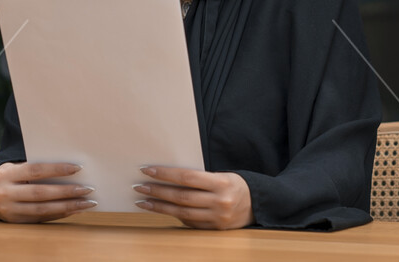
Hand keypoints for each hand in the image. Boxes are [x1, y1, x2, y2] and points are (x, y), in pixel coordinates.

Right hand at [0, 162, 96, 222]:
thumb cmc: (10, 176)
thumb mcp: (16, 167)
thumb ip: (36, 169)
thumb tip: (70, 170)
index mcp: (6, 174)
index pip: (35, 170)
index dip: (57, 169)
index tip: (78, 168)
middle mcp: (5, 193)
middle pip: (41, 193)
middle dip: (67, 192)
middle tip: (88, 189)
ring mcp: (8, 210)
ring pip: (42, 209)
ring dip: (67, 206)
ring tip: (86, 203)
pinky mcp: (14, 222)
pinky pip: (41, 219)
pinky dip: (59, 214)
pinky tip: (74, 210)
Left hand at [134, 166, 252, 229]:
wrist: (258, 205)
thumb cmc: (236, 185)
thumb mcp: (222, 175)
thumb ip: (200, 178)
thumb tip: (169, 176)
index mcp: (222, 182)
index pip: (187, 177)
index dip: (165, 173)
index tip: (147, 170)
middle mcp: (219, 201)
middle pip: (181, 197)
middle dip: (157, 191)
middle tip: (139, 186)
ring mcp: (217, 218)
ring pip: (182, 212)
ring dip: (159, 206)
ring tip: (143, 201)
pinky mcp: (214, 229)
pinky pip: (189, 223)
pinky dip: (174, 216)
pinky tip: (162, 209)